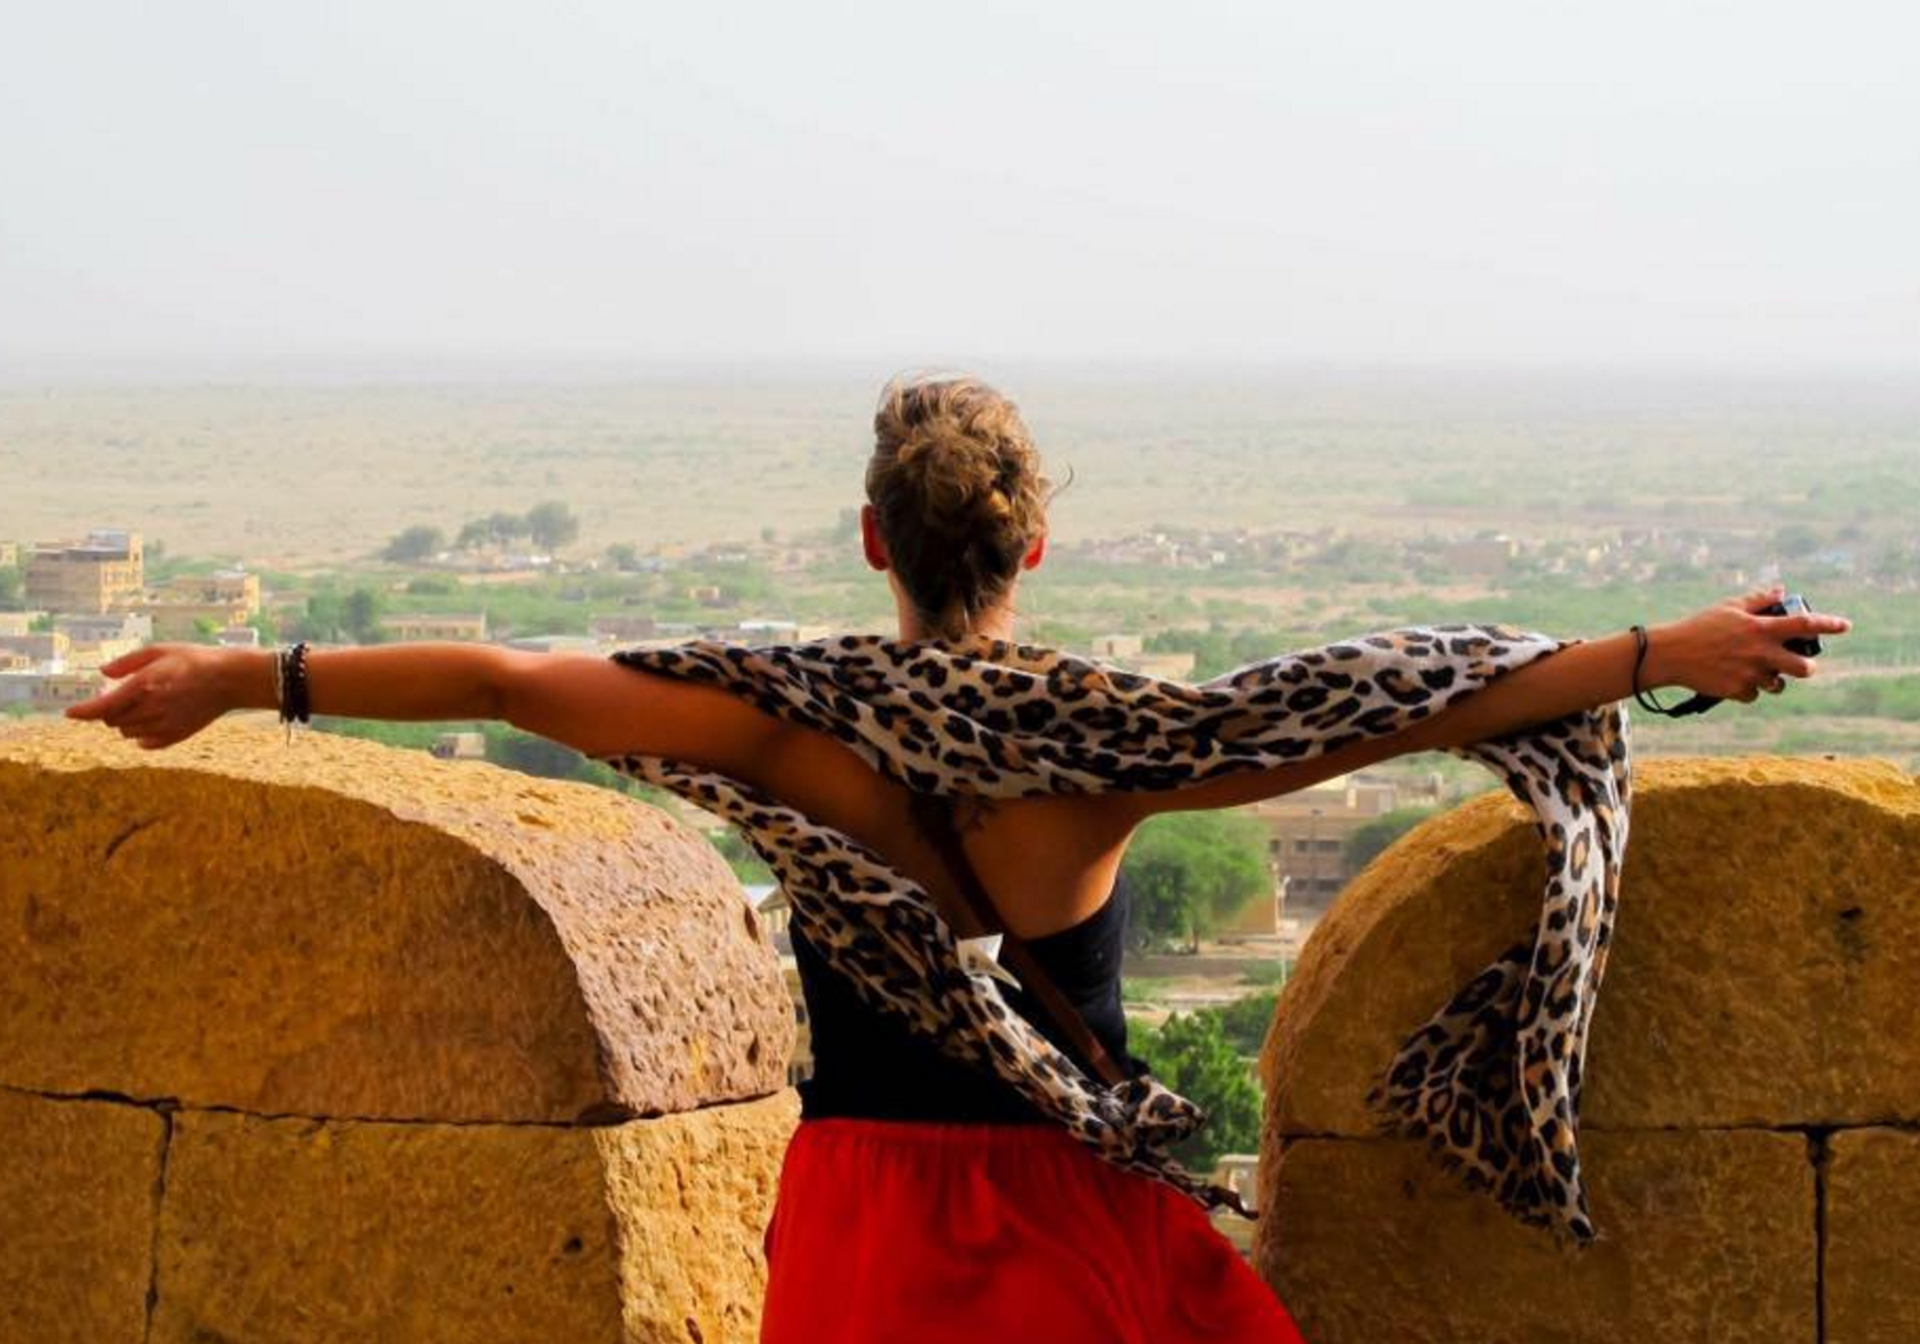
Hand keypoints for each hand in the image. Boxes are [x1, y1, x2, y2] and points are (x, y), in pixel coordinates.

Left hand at [64, 644, 242, 748]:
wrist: (230, 680)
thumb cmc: (194, 660)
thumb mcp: (160, 650)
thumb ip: (128, 662)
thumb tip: (103, 673)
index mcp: (146, 684)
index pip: (104, 705)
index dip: (83, 711)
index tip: (69, 713)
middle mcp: (154, 707)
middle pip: (113, 720)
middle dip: (109, 711)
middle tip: (119, 697)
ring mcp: (166, 723)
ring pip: (128, 732)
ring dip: (125, 722)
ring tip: (141, 706)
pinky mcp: (177, 735)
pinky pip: (146, 742)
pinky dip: (142, 735)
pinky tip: (152, 720)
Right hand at [1646, 585, 1851, 703]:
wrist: (1670, 654)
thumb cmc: (1699, 627)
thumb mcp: (1729, 607)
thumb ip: (1758, 600)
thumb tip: (1781, 590)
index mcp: (1760, 629)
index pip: (1804, 624)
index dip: (1829, 624)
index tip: (1846, 626)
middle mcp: (1760, 652)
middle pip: (1803, 668)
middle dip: (1806, 668)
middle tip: (1800, 666)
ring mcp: (1750, 674)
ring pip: (1778, 685)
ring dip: (1773, 680)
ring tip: (1757, 672)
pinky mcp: (1737, 691)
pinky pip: (1753, 695)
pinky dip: (1747, 689)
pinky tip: (1733, 679)